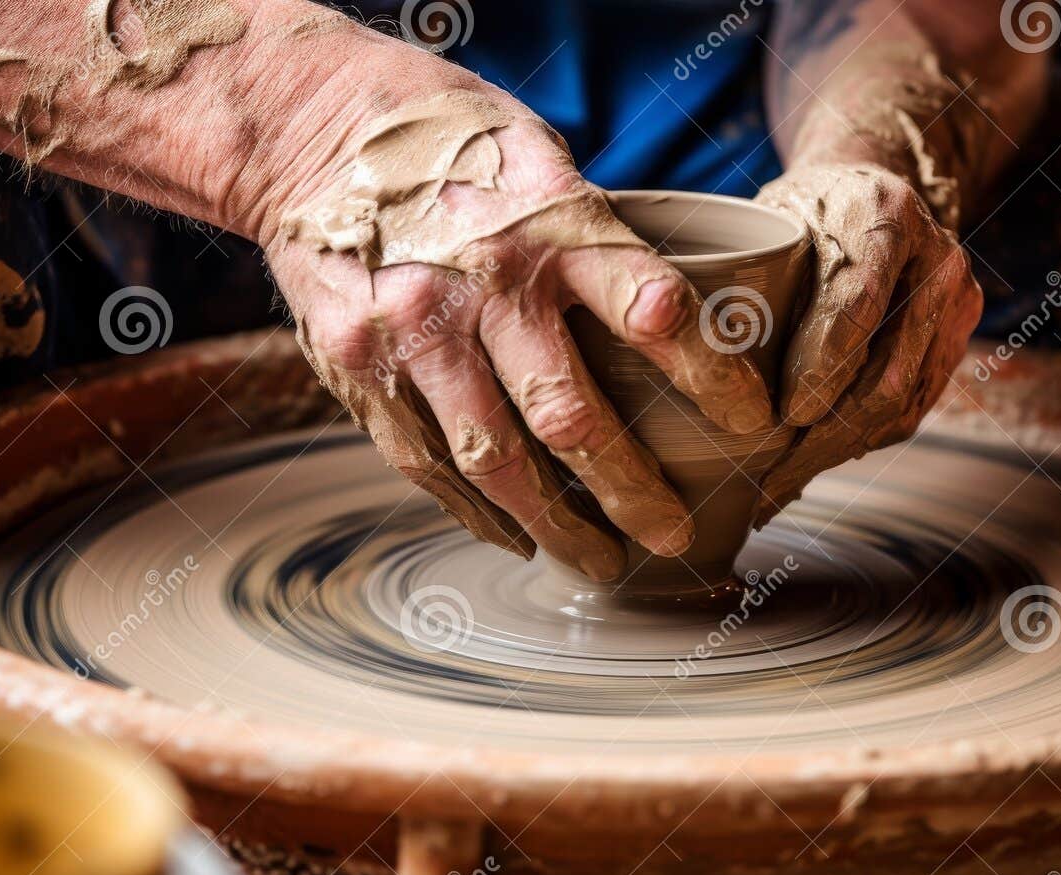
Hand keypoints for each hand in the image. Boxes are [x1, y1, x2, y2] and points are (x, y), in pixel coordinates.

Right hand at [258, 63, 773, 580]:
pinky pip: (424, 462)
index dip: (713, 377)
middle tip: (673, 538)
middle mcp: (485, 285)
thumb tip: (665, 322)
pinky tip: (513, 536)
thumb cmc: (450, 139)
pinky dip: (475, 511)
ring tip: (598, 563)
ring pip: (495, 461)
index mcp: (552, 225)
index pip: (655, 310)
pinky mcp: (357, 365)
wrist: (309, 125)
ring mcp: (413, 332)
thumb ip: (593, 236)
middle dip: (633, 493)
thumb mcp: (542, 157)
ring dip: (555, 527)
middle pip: (573, 418)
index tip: (750, 421)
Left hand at [753, 163, 981, 525]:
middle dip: (822, 436)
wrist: (873, 188)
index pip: (855, 303)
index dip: (821, 367)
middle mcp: (934, 258)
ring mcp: (955, 301)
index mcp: (881, 212)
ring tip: (779, 485)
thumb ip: (750, 281)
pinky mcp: (958, 336)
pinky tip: (814, 460)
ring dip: (836, 451)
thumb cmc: (803, 211)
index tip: (785, 416)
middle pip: (884, 371)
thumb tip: (698, 367)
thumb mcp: (771, 221)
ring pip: (900, 402)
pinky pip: (911, 406)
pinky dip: (860, 441)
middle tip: (766, 482)